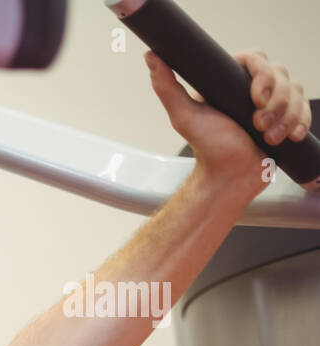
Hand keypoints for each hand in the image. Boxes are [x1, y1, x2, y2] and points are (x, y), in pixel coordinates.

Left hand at [145, 49, 310, 191]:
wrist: (230, 177)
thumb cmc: (208, 149)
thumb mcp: (184, 116)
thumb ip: (167, 87)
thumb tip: (151, 58)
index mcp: (229, 81)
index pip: (256, 58)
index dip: (262, 75)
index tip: (255, 99)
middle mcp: (251, 88)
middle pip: (280, 74)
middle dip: (275, 102)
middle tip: (258, 124)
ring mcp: (271, 102)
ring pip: (296, 90)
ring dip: (286, 116)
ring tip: (268, 136)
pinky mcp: (286, 116)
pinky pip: (305, 108)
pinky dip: (300, 122)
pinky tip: (288, 136)